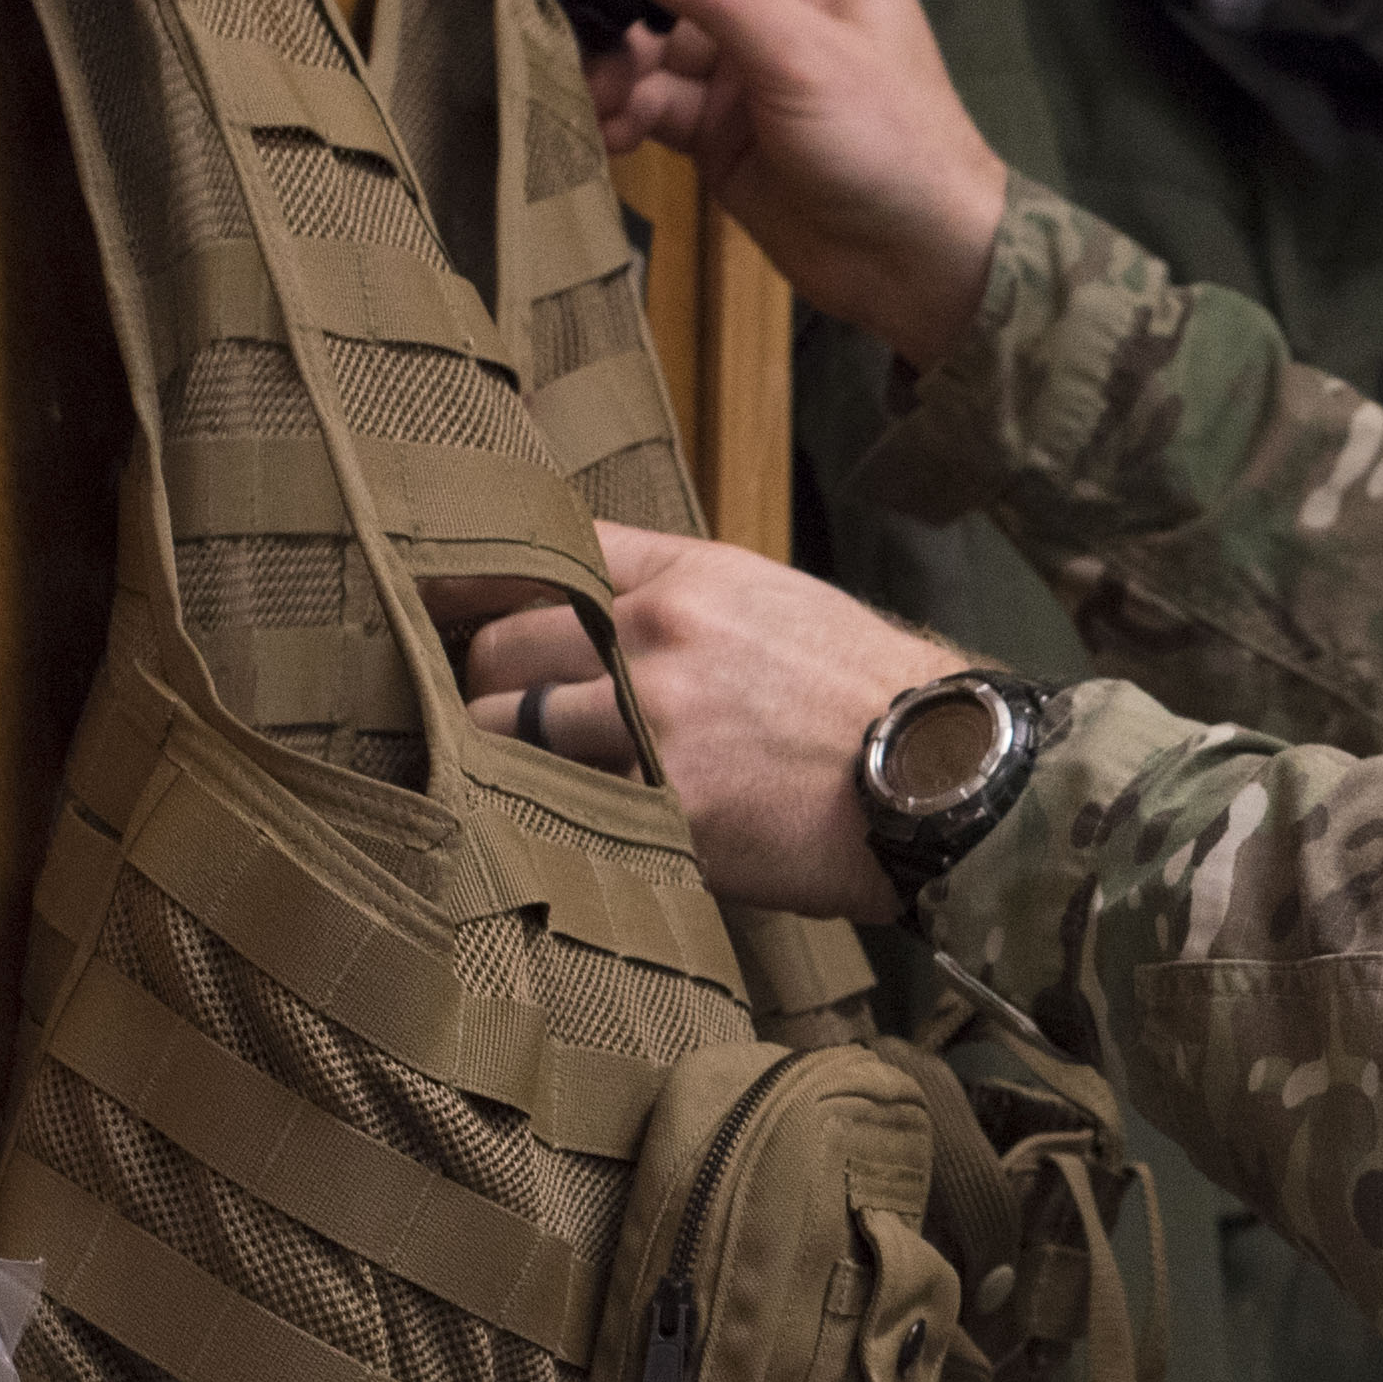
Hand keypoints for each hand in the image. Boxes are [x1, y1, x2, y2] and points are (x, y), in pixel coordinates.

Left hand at [458, 523, 966, 923]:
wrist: (942, 777)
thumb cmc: (864, 698)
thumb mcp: (774, 604)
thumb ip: (675, 598)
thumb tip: (582, 617)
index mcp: (688, 578)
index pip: (543, 550)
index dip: (479, 584)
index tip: (440, 609)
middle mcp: (658, 636)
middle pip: (501, 646)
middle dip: (485, 688)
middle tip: (493, 723)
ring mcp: (654, 724)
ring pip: (507, 732)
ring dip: (503, 762)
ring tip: (515, 784)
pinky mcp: (661, 810)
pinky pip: (553, 807)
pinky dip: (542, 820)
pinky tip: (556, 831)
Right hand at [590, 0, 1010, 371]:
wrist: (915, 262)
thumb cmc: (887, 139)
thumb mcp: (797, 51)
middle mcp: (780, 1)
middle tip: (566, 20)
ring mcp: (747, 67)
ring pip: (655, 45)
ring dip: (614, 66)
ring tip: (593, 95)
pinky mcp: (722, 129)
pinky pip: (655, 103)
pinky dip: (626, 113)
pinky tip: (611, 132)